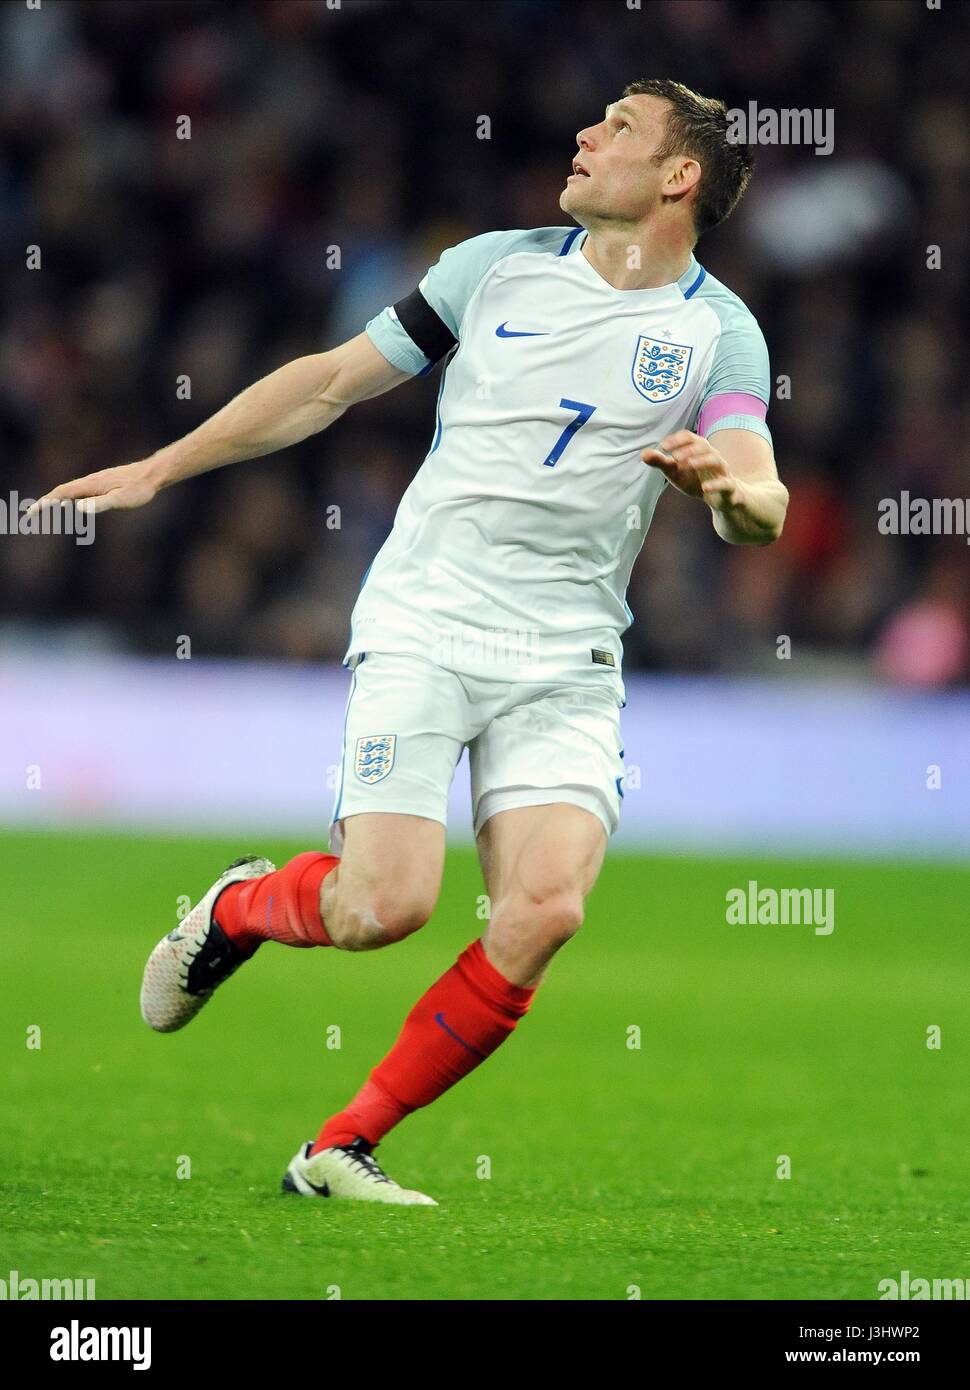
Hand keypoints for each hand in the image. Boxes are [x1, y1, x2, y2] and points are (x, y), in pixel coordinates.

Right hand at [26, 459, 161, 517]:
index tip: (32, 512)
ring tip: (44, 509)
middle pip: (61, 491)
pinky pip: (79, 491)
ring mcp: (95, 482)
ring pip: (70, 491)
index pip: (61, 493)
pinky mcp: (102, 483)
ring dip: (55, 500)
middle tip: (31, 515)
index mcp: (90, 485)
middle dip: (44, 502)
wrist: (151, 474)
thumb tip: (77, 508)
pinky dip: (68, 498)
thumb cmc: (138, 489)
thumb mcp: (120, 500)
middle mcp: (90, 481)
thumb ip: (100, 504)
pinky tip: (71, 504)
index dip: (45, 503)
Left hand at [641, 430, 746, 512]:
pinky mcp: (729, 486)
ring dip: (701, 461)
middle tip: (674, 457)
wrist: (722, 499)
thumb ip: (661, 463)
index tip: (663, 446)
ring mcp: (722, 470)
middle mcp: (712, 455)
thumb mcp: (676, 472)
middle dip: (688, 449)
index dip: (677, 440)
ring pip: (715, 460)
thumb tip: (643, 454)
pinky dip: (715, 485)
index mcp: (699, 449)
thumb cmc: (696, 480)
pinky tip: (704, 488)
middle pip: (703, 445)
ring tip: (688, 465)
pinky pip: (725, 483)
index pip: (689, 437)